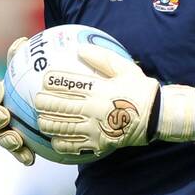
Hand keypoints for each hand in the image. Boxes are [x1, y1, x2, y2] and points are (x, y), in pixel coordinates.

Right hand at [0, 37, 34, 165]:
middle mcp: (1, 117)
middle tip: (5, 115)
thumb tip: (23, 40)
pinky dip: (22, 156)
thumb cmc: (41, 86)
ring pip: (2, 139)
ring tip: (17, 140)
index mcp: (1, 98)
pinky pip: (19, 154)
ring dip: (7, 140)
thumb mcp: (35, 71)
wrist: (55, 108)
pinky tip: (31, 159)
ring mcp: (9, 134)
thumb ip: (26, 57)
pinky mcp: (21, 148)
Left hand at [33, 40, 158, 160]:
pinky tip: (55, 140)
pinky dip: (62, 143)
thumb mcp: (124, 68)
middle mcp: (94, 110)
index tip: (44, 80)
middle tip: (37, 101)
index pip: (70, 85)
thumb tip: (80, 48)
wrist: (157, 117)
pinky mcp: (99, 143)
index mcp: (100, 90)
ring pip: (64, 127)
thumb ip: (101, 58)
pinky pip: (76, 146)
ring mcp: (96, 129)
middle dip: (45, 104)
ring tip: (41, 120)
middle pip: (61, 107)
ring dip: (49, 123)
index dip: (53, 82)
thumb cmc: (140, 90)